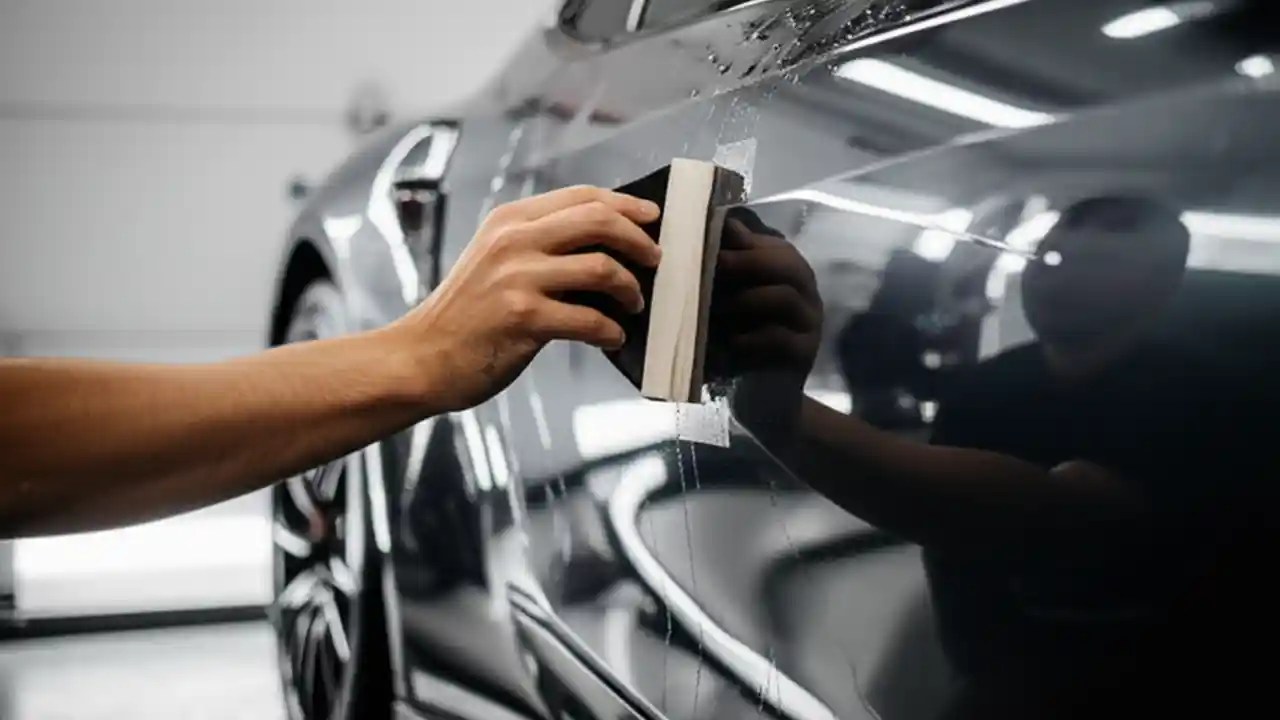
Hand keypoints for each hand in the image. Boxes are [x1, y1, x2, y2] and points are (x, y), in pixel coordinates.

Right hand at [392, 186, 660, 413]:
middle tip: (655, 261)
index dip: (625, 204)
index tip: (651, 217)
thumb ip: (541, 246)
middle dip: (638, 241)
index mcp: (509, 221)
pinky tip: (611, 338)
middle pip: (598, 221)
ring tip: (633, 305)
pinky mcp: (522, 318)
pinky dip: (610, 331)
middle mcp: (513, 241)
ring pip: (601, 268)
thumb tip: (608, 247)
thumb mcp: (495, 261)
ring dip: (629, 289)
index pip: (582, 196)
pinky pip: (589, 319)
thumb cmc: (467, 316)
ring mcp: (517, 278)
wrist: (422, 358)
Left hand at [708, 210, 822, 438]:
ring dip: (744, 298)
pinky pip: (781, 339)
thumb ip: (730, 268)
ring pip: (784, 297)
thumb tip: (721, 224)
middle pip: (787, 263)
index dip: (743, 240)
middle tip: (711, 264)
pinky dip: (751, 338)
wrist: (762, 399)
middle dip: (745, 261)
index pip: (775, 245)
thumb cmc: (740, 343)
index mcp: (790, 275)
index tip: (707, 240)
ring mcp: (809, 324)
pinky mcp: (804, 355)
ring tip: (714, 307)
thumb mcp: (731, 303)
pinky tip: (729, 343)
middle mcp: (806, 294)